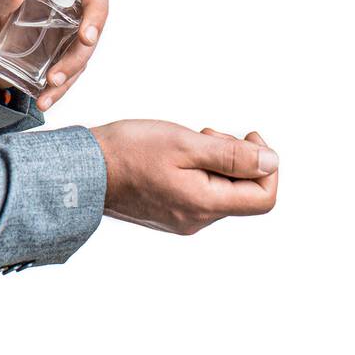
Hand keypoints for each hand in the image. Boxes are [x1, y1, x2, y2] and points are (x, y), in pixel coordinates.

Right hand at [89, 120, 278, 234]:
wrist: (83, 169)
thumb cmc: (129, 151)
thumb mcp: (186, 144)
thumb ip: (233, 155)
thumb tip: (271, 162)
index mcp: (205, 205)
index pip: (264, 197)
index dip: (267, 164)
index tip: (249, 136)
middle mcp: (197, 220)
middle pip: (243, 193)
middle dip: (237, 158)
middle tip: (209, 134)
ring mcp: (181, 220)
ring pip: (221, 191)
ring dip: (216, 162)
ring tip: (189, 141)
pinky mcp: (168, 214)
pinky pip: (200, 194)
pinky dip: (199, 171)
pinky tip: (176, 155)